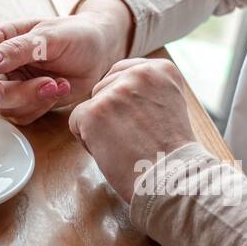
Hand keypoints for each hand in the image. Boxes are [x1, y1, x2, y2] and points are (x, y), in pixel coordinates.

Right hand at [0, 0, 133, 124]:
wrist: (100, 50)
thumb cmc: (76, 34)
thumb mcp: (48, 35)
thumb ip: (18, 50)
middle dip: (15, 93)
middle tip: (45, 83)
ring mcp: (11, 87)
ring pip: (4, 108)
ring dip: (33, 99)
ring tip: (57, 83)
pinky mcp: (25, 104)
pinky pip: (23, 117)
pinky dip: (43, 106)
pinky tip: (59, 88)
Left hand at [67, 58, 197, 203]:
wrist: (170, 176)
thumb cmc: (170, 152)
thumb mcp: (168, 105)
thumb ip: (146, 91)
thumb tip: (116, 91)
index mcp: (161, 69)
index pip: (122, 73)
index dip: (123, 102)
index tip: (138, 122)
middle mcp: (139, 73)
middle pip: (103, 88)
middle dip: (110, 114)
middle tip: (134, 138)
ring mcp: (116, 91)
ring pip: (90, 106)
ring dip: (99, 127)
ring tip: (125, 145)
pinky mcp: (94, 111)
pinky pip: (76, 121)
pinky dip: (87, 141)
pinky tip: (111, 151)